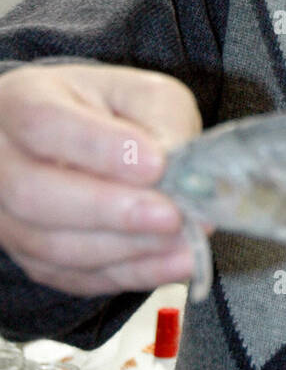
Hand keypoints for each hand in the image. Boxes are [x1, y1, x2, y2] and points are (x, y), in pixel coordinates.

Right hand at [0, 63, 201, 296]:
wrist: (87, 138)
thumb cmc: (114, 111)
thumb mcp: (144, 93)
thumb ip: (160, 121)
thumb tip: (176, 170)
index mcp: (24, 100)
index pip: (46, 124)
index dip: (99, 148)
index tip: (155, 164)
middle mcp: (2, 160)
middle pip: (33, 193)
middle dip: (109, 210)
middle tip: (171, 215)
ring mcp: (8, 215)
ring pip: (50, 245)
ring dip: (124, 249)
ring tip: (183, 241)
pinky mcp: (30, 257)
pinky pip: (71, 276)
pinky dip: (126, 274)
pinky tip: (172, 262)